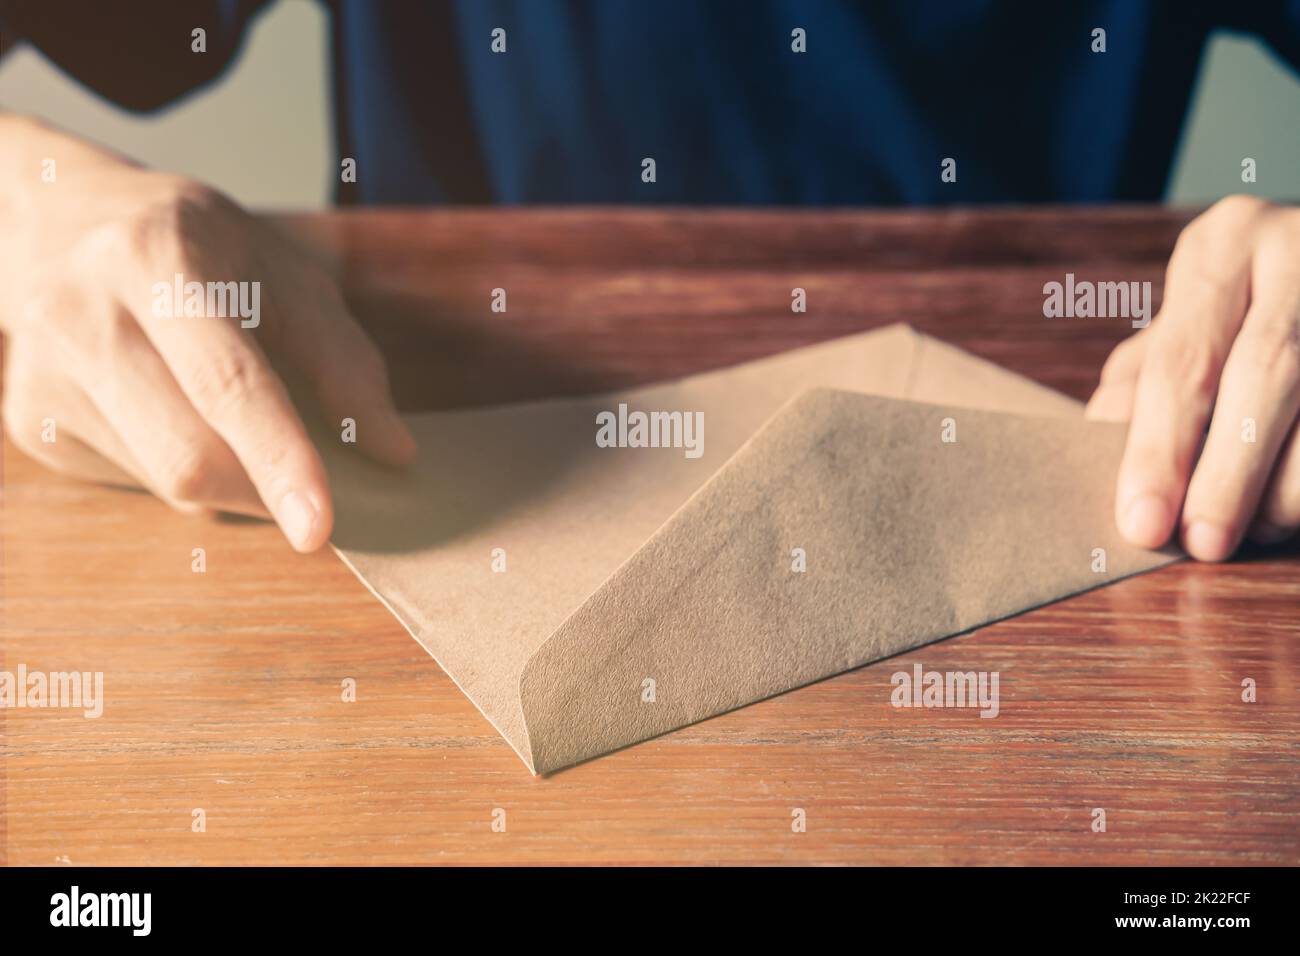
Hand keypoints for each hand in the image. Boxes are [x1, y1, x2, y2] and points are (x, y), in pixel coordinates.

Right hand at [0, 115, 414, 551]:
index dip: (279, 459)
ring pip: (167, 483)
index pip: (226, 383)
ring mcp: (43, 373)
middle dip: (266, 488)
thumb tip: (391, 451)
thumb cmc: (201, 249)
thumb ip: (343, 360)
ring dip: (231, 480)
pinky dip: (185, 470)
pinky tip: (175, 412)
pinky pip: (138, 483)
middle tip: (309, 481)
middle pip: (190, 457)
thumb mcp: (287, 274)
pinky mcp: (32, 421)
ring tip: (231, 416)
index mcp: (157, 259)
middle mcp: (82, 315)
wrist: (65, 222)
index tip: (318, 527)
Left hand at [1087, 195, 1299, 560]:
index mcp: (1227, 244)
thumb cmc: (1247, 305)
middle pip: (1263, 376)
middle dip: (1228, 474)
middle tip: (1202, 543)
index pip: (1183, 361)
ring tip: (1254, 532)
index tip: (1141, 523)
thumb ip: (1145, 377)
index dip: (1159, 450)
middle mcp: (1299, 252)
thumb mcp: (1191, 320)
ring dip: (1287, 486)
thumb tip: (1102, 439)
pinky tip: (1291, 512)